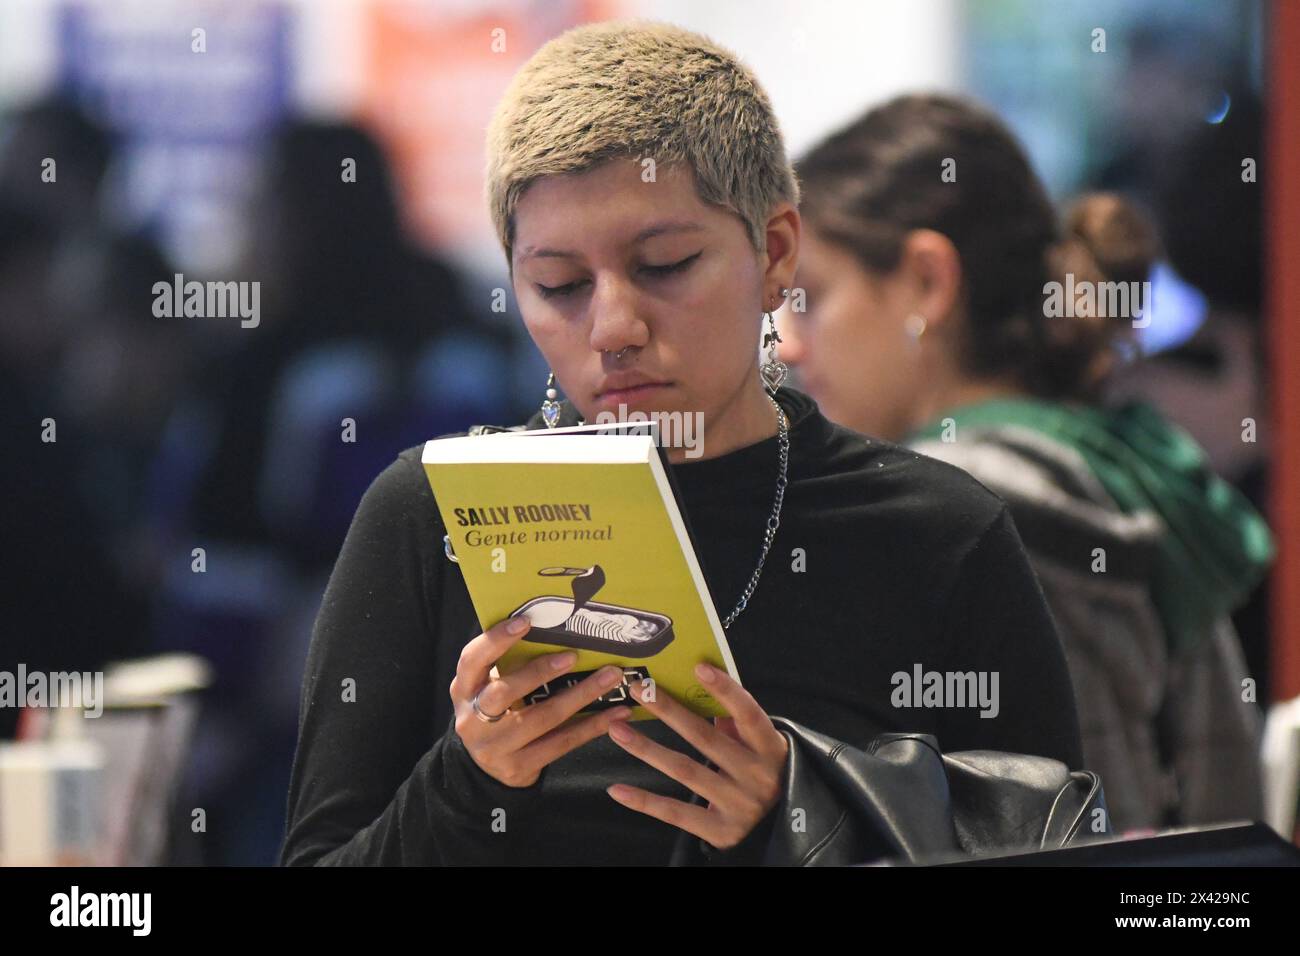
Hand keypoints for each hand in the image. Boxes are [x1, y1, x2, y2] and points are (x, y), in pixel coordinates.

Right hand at [450, 615, 633, 786]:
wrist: (486, 771)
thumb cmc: (496, 714)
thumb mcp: (490, 688)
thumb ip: (510, 665)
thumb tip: (556, 627)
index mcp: (463, 690)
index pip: (472, 660)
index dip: (496, 640)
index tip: (525, 621)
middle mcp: (472, 719)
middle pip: (503, 692)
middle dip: (540, 671)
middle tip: (573, 655)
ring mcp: (494, 748)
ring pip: (542, 718)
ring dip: (580, 695)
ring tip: (609, 678)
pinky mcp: (518, 768)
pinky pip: (561, 743)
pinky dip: (592, 726)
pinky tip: (615, 713)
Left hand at [604, 662, 788, 850]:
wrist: (781, 828)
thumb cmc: (762, 772)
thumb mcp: (760, 746)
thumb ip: (736, 719)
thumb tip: (702, 684)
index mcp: (770, 748)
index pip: (748, 714)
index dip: (726, 690)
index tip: (698, 667)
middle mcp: (756, 775)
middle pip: (705, 738)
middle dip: (669, 711)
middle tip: (638, 690)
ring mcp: (737, 804)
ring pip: (684, 770)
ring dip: (646, 748)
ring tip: (616, 729)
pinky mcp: (719, 831)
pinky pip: (675, 813)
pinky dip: (644, 801)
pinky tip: (617, 789)